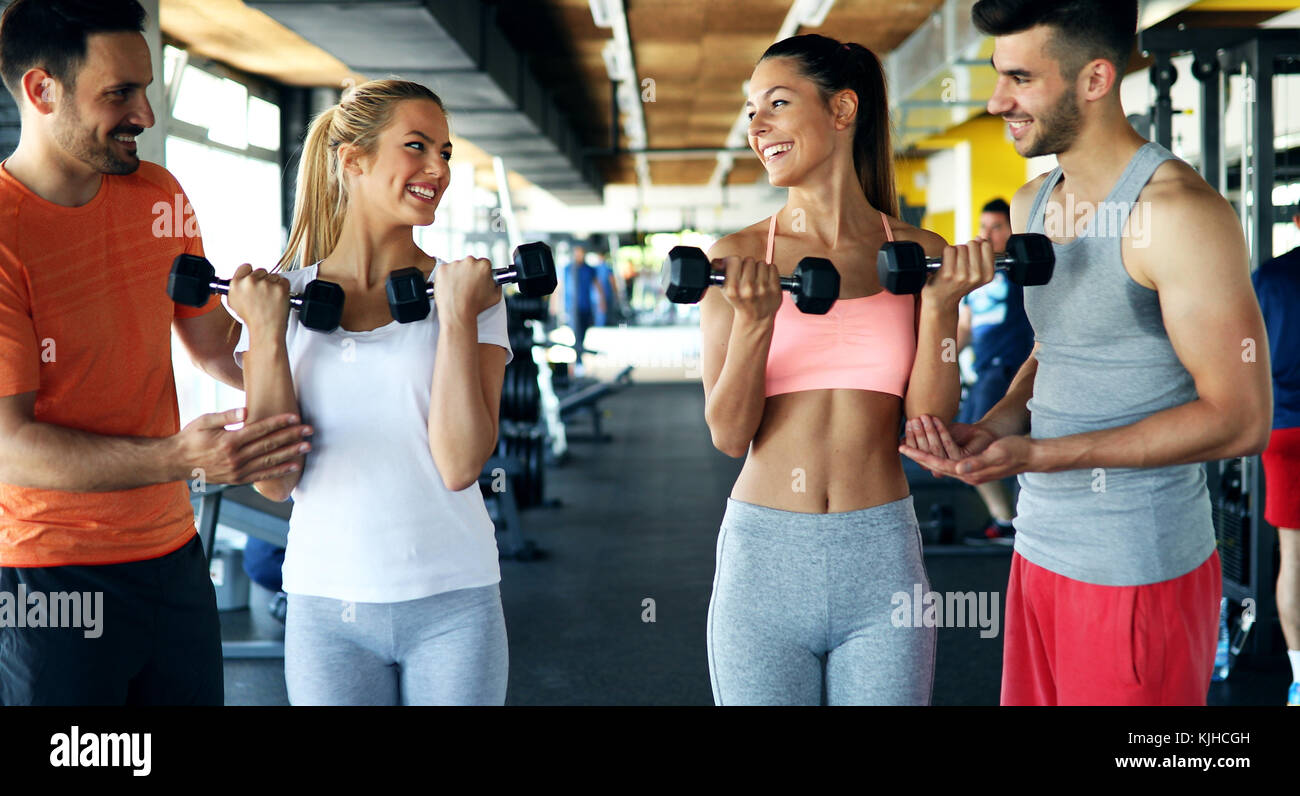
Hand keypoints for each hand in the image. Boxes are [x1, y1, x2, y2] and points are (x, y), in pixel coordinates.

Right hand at [172, 408, 311, 485]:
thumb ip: (226, 416)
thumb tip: (247, 410)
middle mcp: (236, 458)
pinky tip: (294, 465)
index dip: (278, 423)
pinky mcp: (238, 479)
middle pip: (269, 445)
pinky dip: (279, 471)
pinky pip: (263, 475)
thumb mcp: (205, 421)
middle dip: (291, 437)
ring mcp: (238, 470)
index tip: (294, 417)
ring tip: (307, 446)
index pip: (259, 430)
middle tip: (309, 430)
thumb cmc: (191, 437)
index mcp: (229, 441)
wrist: (177, 463)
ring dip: (291, 453)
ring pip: (269, 461)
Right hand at [227, 265, 289, 334]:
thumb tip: (240, 278)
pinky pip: (284, 281)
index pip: (245, 266)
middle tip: (263, 295)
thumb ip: (235, 287)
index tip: (254, 280)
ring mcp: (266, 284)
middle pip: (261, 271)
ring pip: (273, 276)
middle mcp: (250, 282)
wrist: (265, 329)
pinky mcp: (280, 288)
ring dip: (274, 285)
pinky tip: (277, 299)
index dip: (250, 273)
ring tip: (270, 299)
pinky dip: (283, 289)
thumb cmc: (252, 318)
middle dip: (263, 280)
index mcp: (236, 284)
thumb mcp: (233, 302)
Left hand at [432, 256, 500, 323]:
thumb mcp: (496, 296)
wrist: (458, 313)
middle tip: (468, 285)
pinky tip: (450, 287)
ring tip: (458, 288)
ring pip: (457, 266)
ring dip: (457, 274)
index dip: (481, 272)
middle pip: (470, 263)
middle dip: (469, 272)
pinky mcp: (442, 269)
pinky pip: (445, 270)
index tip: (478, 278)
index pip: (484, 263)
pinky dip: (446, 277)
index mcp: (483, 266)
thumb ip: (497, 284)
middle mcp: (469, 262)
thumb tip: (494, 280)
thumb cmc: (475, 306)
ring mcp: (454, 264)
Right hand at [714, 255, 782, 322]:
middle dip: (748, 265)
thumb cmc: (740, 301)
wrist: (756, 318)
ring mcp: (763, 290)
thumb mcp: (725, 289)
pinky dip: (769, 271)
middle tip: (748, 275)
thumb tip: (718, 261)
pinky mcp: (775, 290)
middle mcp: (747, 290)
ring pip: (761, 263)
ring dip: (759, 268)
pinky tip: (765, 280)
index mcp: (732, 289)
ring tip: (757, 279)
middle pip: (749, 260)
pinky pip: (772, 267)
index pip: (734, 260)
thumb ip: (719, 272)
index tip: (736, 267)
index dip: (735, 262)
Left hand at [900, 422, 1036, 485]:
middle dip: (918, 454)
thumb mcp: (997, 453)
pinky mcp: (972, 465)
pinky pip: (949, 457)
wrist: (1030, 454)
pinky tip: (929, 445)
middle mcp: (966, 474)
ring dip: (926, 450)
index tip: (904, 447)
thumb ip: (978, 463)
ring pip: (941, 461)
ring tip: (911, 440)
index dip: (920, 456)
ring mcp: (969, 471)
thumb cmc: (1016, 451)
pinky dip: (937, 450)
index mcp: (969, 473)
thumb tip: (958, 470)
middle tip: (899, 443)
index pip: (938, 464)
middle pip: (935, 464)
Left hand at [921, 237, 995, 309]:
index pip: (986, 245)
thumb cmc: (959, 283)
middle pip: (972, 244)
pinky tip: (944, 264)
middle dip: (965, 248)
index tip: (971, 255)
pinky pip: (949, 250)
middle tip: (959, 261)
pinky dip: (945, 253)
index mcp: (988, 275)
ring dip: (954, 252)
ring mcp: (962, 275)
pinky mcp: (947, 274)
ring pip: (960, 247)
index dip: (977, 246)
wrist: (942, 301)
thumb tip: (979, 238)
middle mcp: (976, 276)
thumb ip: (983, 255)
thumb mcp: (978, 273)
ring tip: (952, 264)